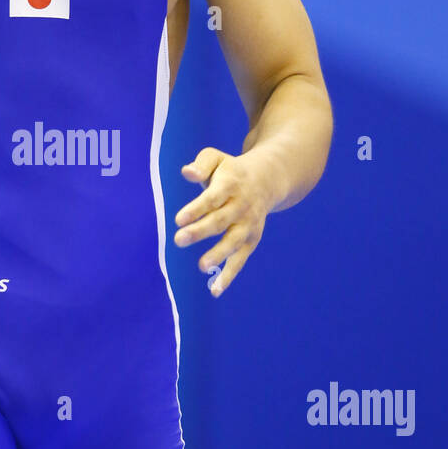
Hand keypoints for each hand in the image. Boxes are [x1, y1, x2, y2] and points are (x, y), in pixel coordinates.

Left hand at [173, 147, 271, 295]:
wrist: (268, 179)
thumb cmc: (230, 170)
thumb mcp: (216, 159)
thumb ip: (201, 165)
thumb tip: (186, 172)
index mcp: (231, 184)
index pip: (213, 198)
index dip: (196, 209)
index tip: (179, 219)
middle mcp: (242, 206)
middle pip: (221, 220)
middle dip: (200, 231)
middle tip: (179, 240)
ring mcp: (248, 224)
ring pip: (233, 242)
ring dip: (218, 255)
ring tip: (201, 266)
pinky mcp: (251, 240)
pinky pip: (240, 259)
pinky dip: (229, 275)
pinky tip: (214, 290)